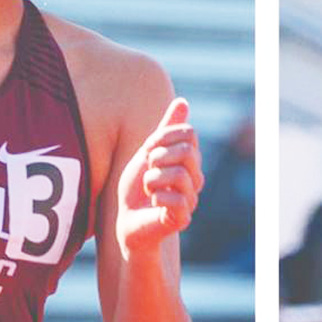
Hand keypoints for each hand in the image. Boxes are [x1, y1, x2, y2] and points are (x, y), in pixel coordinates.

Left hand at [115, 97, 204, 257]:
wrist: (126, 220)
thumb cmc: (136, 188)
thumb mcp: (148, 152)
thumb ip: (166, 130)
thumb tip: (183, 102)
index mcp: (189, 161)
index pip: (189, 134)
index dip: (163, 137)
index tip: (148, 149)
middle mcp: (195, 178)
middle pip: (187, 152)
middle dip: (158, 157)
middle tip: (148, 170)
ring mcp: (191, 198)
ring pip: (180, 174)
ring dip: (154, 179)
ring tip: (149, 189)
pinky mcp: (183, 218)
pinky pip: (176, 198)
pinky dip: (156, 197)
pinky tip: (153, 203)